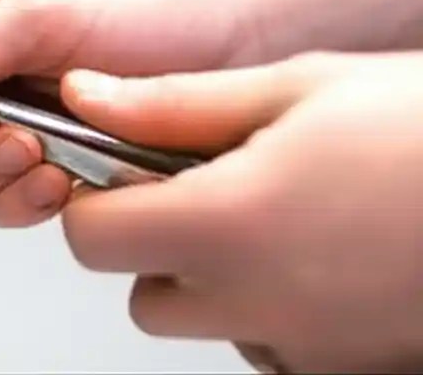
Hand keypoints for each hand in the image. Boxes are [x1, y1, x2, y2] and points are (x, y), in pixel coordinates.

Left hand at [59, 51, 422, 372]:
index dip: (97, 202)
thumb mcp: (295, 87)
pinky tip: (324, 255)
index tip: (129, 170)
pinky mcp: (350, 367)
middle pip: (143, 297)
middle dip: (154, 247)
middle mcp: (258, 302)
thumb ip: (171, 105)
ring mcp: (308, 347)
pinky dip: (277, 311)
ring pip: (207, 327)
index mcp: (228, 226)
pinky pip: (274, 348)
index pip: (92, 240)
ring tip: (280, 215)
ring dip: (215, 281)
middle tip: (209, 189)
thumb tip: (83, 95)